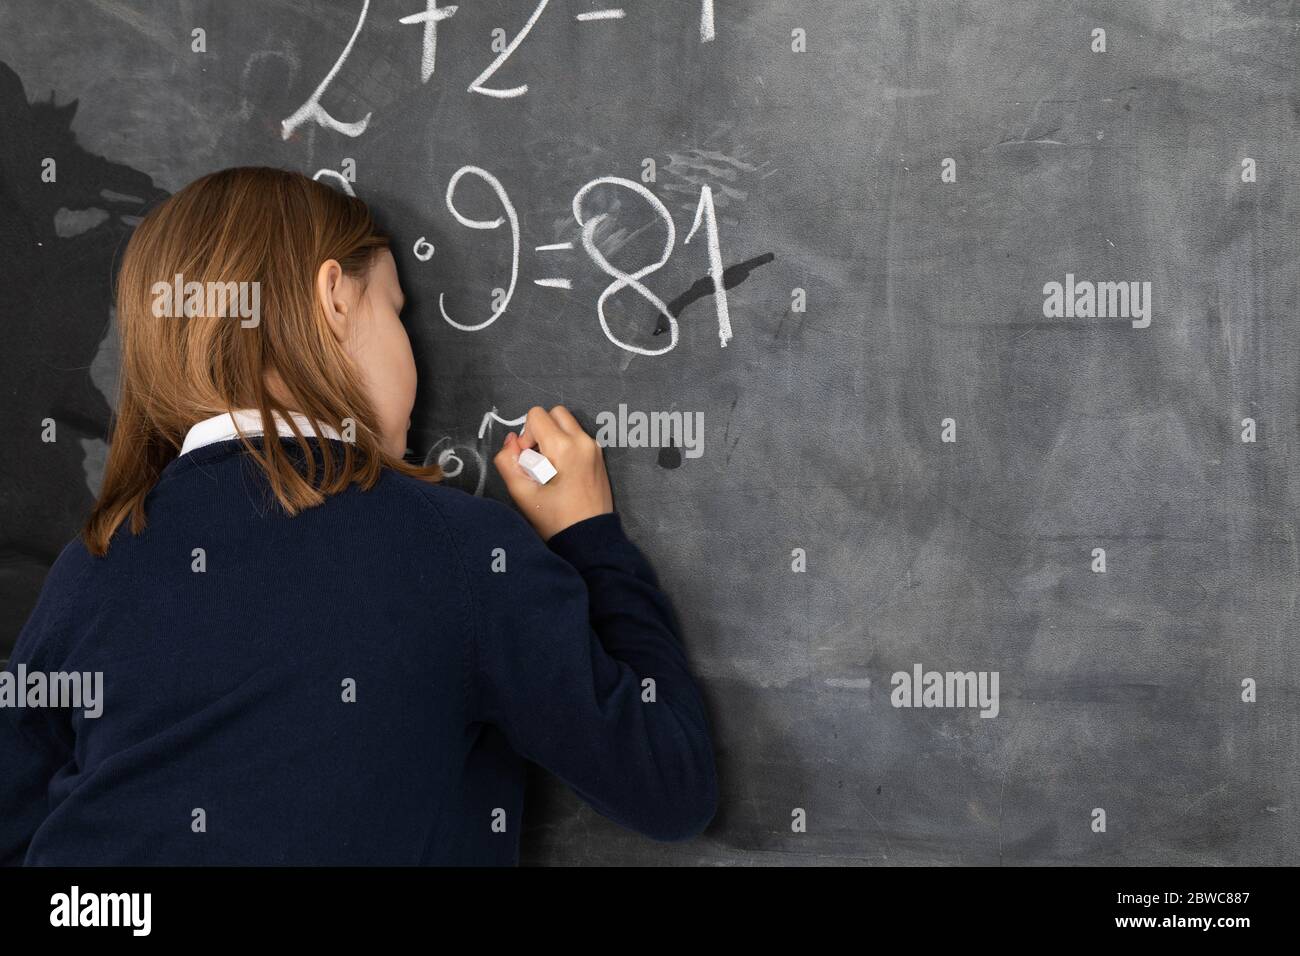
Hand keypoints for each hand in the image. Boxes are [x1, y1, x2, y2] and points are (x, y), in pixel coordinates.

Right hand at [494, 405, 613, 539]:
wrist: (589, 539)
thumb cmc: (556, 519)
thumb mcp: (522, 493)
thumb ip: (508, 461)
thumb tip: (511, 441)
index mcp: (565, 447)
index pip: (536, 415)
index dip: (525, 436)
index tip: (529, 461)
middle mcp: (583, 441)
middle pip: (554, 413)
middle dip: (540, 431)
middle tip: (537, 460)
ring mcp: (594, 448)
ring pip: (567, 423)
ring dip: (553, 437)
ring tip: (549, 468)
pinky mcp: (598, 457)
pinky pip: (577, 437)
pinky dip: (565, 445)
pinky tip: (562, 473)